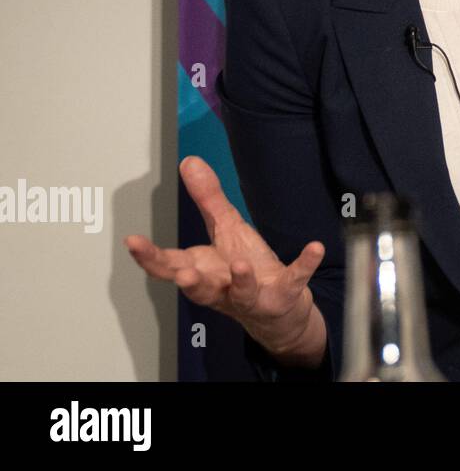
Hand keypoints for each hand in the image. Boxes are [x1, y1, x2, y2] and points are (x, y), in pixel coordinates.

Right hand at [125, 155, 325, 358]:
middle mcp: (222, 288)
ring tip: (240, 264)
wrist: (279, 311)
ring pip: (242, 292)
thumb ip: (207, 198)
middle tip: (182, 274)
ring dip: (241, 280)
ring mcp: (253, 295)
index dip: (149, 256)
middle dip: (190, 282)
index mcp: (203, 270)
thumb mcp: (226, 229)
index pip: (169, 265)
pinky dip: (304, 265)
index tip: (132, 241)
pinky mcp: (283, 295)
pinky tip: (314, 249)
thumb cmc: (246, 270)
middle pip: (199, 287)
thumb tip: (189, 161)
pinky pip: (294, 281)